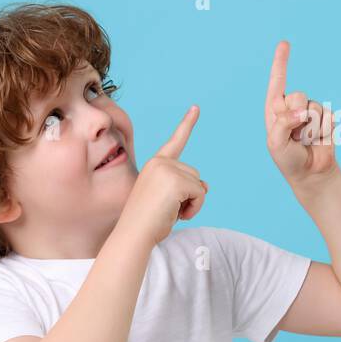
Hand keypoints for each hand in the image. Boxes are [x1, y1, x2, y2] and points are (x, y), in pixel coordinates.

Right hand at [124, 105, 208, 245]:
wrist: (134, 233)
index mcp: (155, 164)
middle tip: (169, 208)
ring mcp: (167, 169)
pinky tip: (177, 214)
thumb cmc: (147, 221)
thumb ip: (185, 187)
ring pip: (199, 184)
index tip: (196, 108)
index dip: (187, 124)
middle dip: (190, 195)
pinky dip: (195, 208)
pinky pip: (201, 194)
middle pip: (195, 174)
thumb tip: (206, 185)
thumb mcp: (169, 199)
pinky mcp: (176, 181)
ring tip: (171, 211)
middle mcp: (160, 162)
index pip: (175, 141)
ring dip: (193, 203)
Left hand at [264, 41, 337, 189]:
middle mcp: (292, 107)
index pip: (277, 81)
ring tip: (306, 140)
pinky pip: (329, 116)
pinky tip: (319, 140)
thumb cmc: (288, 159)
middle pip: (298, 95)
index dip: (281, 62)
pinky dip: (324, 131)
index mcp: (275, 109)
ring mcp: (310, 112)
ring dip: (310, 128)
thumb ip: (284, 123)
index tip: (285, 44)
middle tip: (295, 136)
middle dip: (298, 116)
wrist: (310, 173)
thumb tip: (303, 111)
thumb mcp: (276, 142)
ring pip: (315, 107)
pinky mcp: (327, 119)